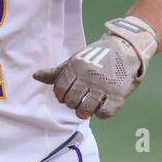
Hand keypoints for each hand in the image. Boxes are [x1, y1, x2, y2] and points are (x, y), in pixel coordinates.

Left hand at [33, 16, 158, 119]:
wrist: (126, 48)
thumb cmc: (97, 57)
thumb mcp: (75, 60)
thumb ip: (57, 72)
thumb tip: (35, 76)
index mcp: (76, 68)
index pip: (59, 89)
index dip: (61, 96)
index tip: (67, 95)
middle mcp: (88, 77)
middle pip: (71, 101)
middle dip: (72, 104)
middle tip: (78, 101)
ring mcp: (104, 86)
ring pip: (85, 109)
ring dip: (84, 111)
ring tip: (87, 107)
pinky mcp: (118, 94)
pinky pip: (104, 113)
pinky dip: (100, 114)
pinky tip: (101, 107)